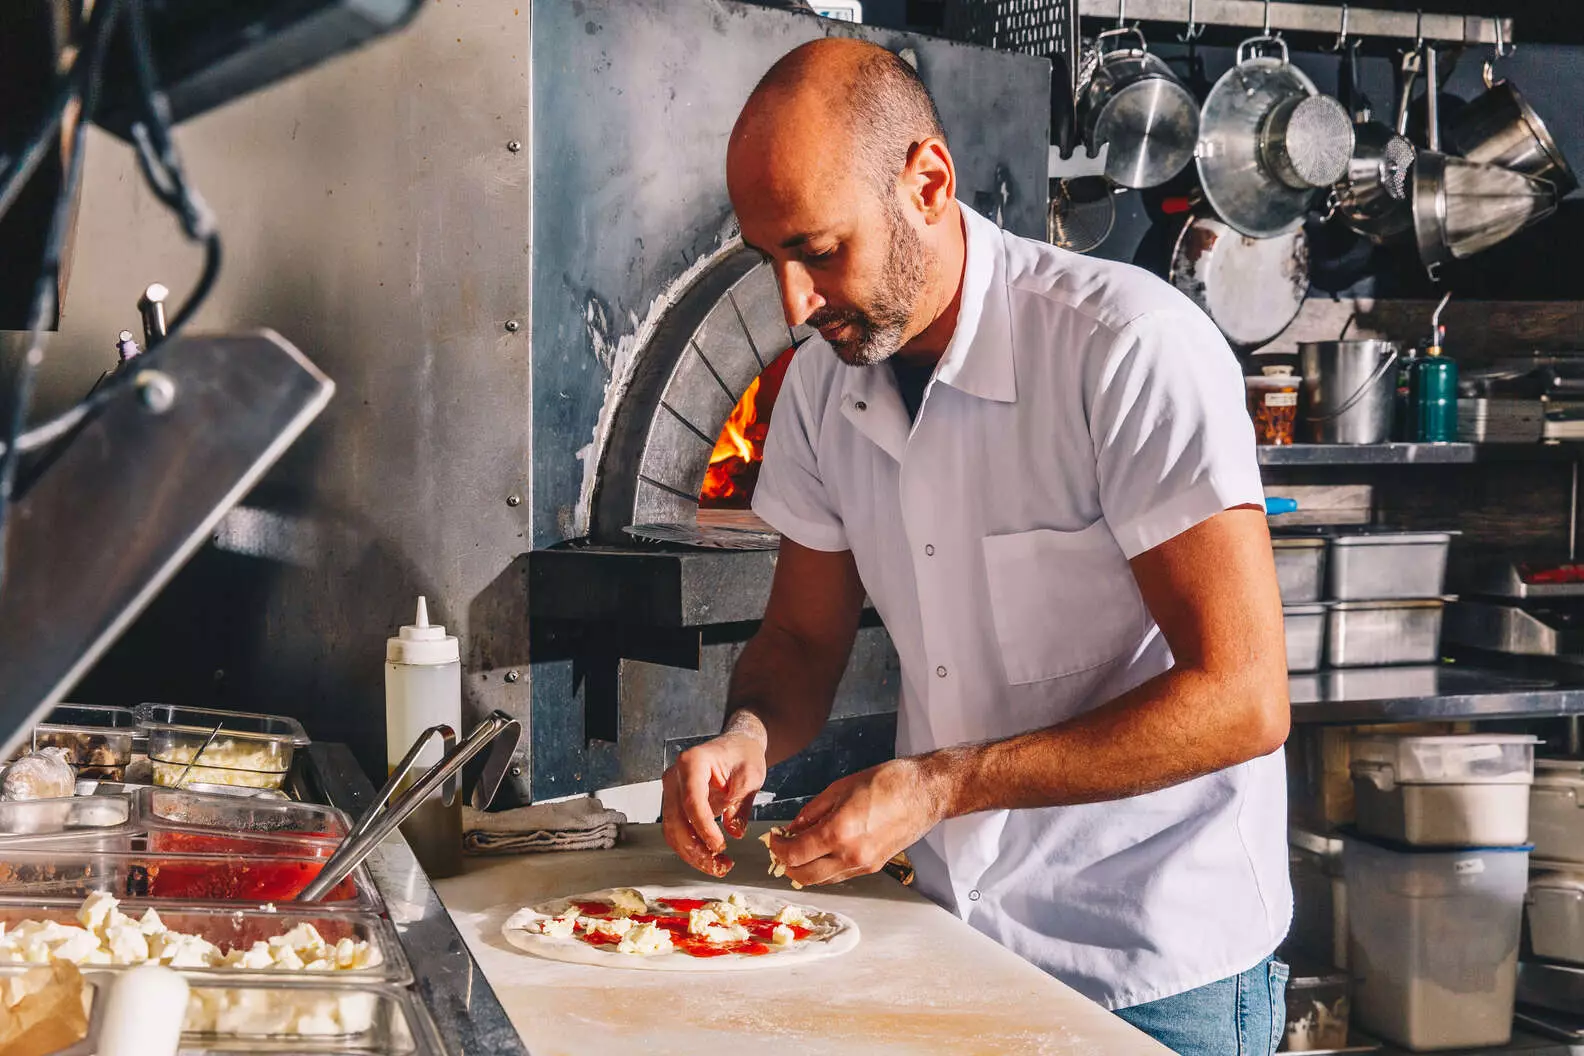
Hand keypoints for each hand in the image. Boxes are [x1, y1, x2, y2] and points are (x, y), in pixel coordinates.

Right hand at [660, 732, 766, 876]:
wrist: (736, 747)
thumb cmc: (743, 756)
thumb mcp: (751, 776)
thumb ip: (740, 803)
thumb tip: (735, 832)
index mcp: (692, 763)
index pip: (692, 802)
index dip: (704, 829)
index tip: (720, 847)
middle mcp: (675, 776)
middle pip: (677, 820)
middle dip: (697, 848)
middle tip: (720, 866)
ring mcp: (671, 790)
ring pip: (672, 831)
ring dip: (692, 854)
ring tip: (718, 867)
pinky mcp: (674, 803)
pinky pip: (677, 830)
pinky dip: (690, 848)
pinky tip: (710, 858)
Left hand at [769, 757, 947, 886]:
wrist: (925, 792)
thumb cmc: (886, 782)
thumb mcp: (839, 788)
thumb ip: (812, 812)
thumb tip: (793, 827)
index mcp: (838, 832)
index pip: (795, 854)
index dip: (777, 848)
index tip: (773, 838)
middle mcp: (850, 855)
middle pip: (804, 876)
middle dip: (787, 864)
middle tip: (783, 847)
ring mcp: (864, 865)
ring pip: (822, 880)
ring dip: (806, 868)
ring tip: (801, 848)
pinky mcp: (874, 866)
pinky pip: (840, 875)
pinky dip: (825, 868)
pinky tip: (823, 850)